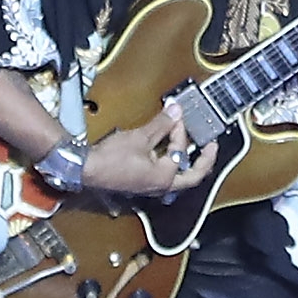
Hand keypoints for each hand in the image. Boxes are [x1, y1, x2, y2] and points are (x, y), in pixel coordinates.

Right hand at [83, 101, 215, 194]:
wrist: (86, 170)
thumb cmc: (111, 158)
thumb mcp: (140, 138)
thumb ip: (161, 124)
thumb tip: (176, 110)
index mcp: (165, 178)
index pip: (181, 152)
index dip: (180, 131)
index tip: (176, 116)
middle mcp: (162, 187)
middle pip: (192, 176)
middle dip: (204, 160)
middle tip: (211, 146)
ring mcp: (152, 188)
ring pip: (178, 177)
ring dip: (186, 162)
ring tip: (192, 146)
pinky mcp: (142, 184)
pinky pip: (164, 175)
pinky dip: (170, 163)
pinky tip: (166, 151)